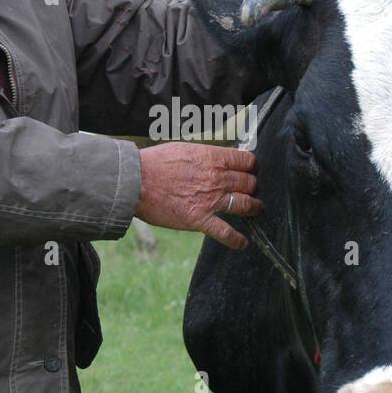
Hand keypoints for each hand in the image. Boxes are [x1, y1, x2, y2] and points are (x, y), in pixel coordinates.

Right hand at [134, 143, 262, 249]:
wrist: (136, 181)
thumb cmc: (155, 163)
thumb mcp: (185, 149)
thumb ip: (205, 156)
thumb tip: (216, 158)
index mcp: (213, 158)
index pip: (247, 161)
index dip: (251, 166)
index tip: (250, 170)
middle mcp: (217, 178)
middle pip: (250, 183)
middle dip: (252, 186)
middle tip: (250, 190)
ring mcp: (211, 200)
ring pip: (246, 205)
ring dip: (254, 208)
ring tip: (255, 210)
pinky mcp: (199, 220)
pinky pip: (226, 233)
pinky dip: (236, 240)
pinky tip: (242, 243)